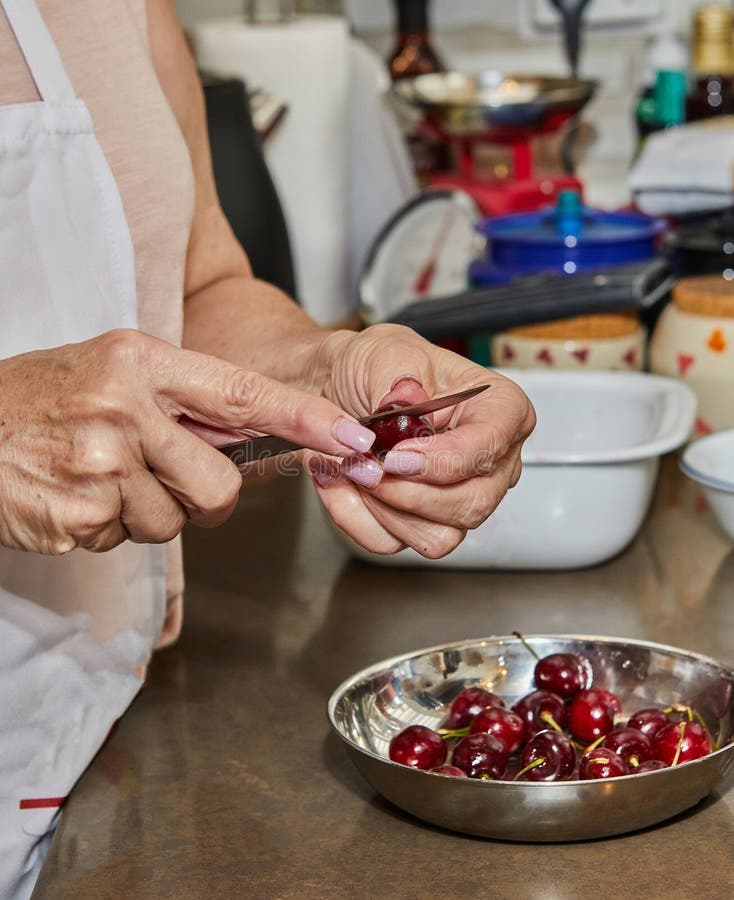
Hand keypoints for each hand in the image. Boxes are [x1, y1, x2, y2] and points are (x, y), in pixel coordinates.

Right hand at [0, 330, 376, 554]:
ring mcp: (103, 462)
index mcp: (140, 362)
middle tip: (155, 473)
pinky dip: (108, 527)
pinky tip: (75, 495)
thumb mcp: (112, 372)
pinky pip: (128, 540)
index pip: (242, 391)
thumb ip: (184, 400)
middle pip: (218, 484)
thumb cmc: (40, 399)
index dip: (304, 418)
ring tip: (98, 476)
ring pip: (175, 521)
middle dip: (200, 495)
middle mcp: (126, 407)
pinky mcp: (82, 514)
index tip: (349, 435)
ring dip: (145, 511)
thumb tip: (253, 434)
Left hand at [305, 324, 535, 558]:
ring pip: (441, 535)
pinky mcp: (428, 523)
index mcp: (500, 410)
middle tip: (365, 466)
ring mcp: (464, 497)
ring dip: (385, 508)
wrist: (340, 387)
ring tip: (351, 470)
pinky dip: (363, 519)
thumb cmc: (377, 365)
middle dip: (409, 492)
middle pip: (471, 503)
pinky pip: (400, 542)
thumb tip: (400, 407)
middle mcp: (493, 460)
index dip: (442, 461)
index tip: (396, 455)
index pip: (488, 448)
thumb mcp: (386, 352)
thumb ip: (397, 380)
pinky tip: (345, 486)